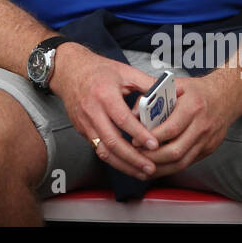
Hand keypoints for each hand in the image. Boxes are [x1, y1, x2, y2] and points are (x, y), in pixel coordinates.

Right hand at [47, 43, 165, 179]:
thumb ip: (147, 84)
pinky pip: (98, 149)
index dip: (139, 134)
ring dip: (123, 165)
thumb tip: (172, 92)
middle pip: (112, 141)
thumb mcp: (124, 71)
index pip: (122, 119)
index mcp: (104, 94)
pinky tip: (127, 165)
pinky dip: (114, 160)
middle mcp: (92, 111)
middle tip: (150, 167)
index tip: (154, 145)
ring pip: (104, 151)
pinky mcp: (82, 130)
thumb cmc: (98, 70)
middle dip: (133, 158)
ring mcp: (85, 123)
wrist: (69, 71)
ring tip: (141, 172)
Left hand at [140, 74, 239, 178]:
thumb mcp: (176, 85)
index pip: (171, 129)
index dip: (151, 138)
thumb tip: (134, 112)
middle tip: (136, 155)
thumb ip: (153, 95)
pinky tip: (157, 166)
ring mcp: (206, 141)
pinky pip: (187, 163)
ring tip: (143, 164)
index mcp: (193, 107)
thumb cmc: (198, 91)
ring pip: (181, 162)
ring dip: (160, 167)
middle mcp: (202, 126)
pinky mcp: (208, 150)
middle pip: (176, 150)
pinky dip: (170, 168)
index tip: (136, 140)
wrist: (225, 97)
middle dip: (152, 157)